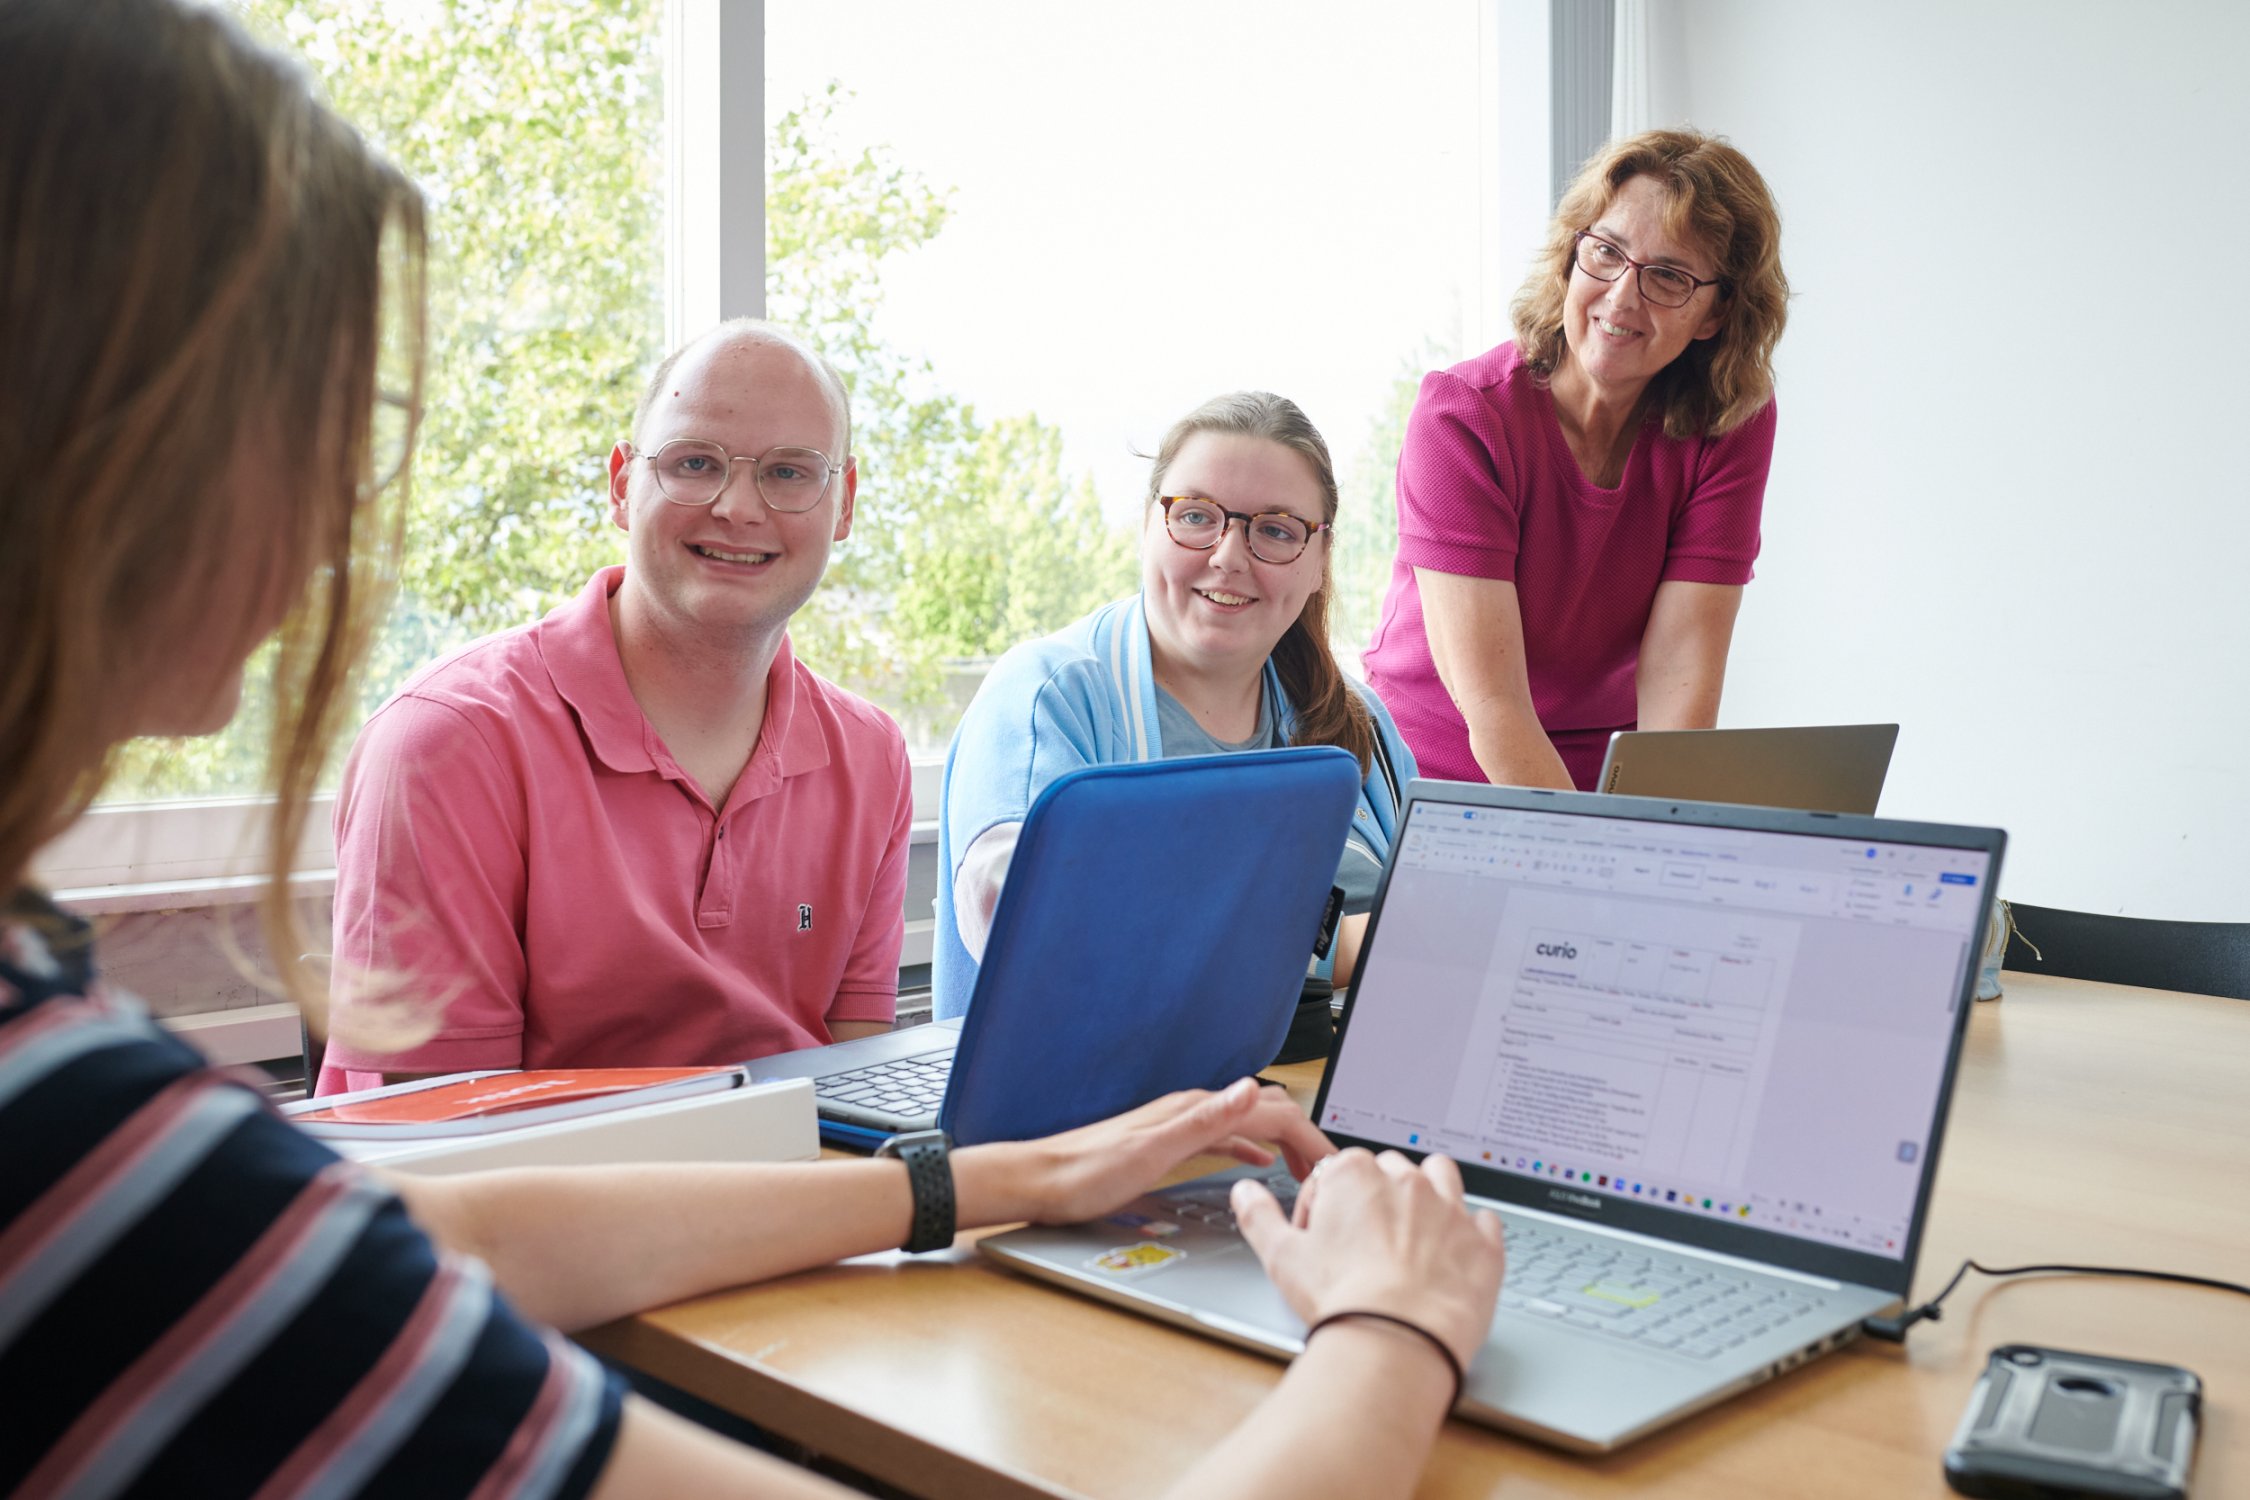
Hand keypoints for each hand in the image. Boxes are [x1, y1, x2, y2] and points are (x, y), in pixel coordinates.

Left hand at [954, 1078, 1334, 1227]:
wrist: (1040, 1181)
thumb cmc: (1087, 1172)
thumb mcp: (1152, 1151)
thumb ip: (1205, 1121)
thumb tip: (1250, 1088)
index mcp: (1194, 1109)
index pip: (1271, 1110)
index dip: (1308, 1136)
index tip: (1331, 1166)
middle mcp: (1190, 1110)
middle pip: (1265, 1111)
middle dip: (1304, 1136)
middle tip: (1328, 1172)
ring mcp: (1179, 1125)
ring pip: (1248, 1124)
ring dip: (1282, 1141)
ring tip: (1305, 1169)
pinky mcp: (1168, 1143)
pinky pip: (1224, 1138)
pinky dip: (1251, 1146)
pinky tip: (1255, 1160)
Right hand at [1231, 1148, 1504, 1369]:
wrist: (1399, 1341)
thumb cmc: (1342, 1300)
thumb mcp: (1281, 1257)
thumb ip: (1259, 1216)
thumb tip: (1246, 1192)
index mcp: (1355, 1176)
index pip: (1335, 1170)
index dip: (1323, 1204)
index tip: (1320, 1235)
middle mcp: (1407, 1182)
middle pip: (1389, 1168)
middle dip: (1376, 1194)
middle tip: (1362, 1239)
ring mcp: (1450, 1209)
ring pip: (1441, 1175)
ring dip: (1428, 1191)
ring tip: (1413, 1228)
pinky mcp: (1483, 1243)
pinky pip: (1484, 1219)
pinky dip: (1471, 1230)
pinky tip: (1455, 1250)